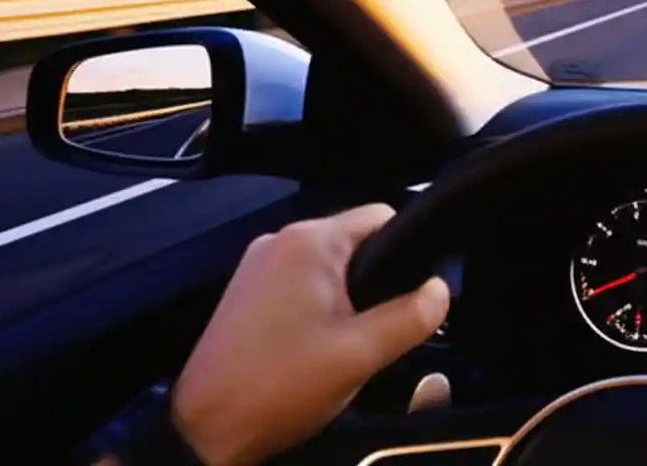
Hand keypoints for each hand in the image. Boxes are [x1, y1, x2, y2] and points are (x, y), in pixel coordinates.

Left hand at [171, 204, 448, 465]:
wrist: (205, 430)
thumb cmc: (281, 386)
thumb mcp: (360, 355)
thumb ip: (411, 316)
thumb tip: (441, 288)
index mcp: (309, 241)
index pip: (383, 215)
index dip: (410, 249)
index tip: (416, 293)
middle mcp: (280, 240)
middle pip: (356, 241)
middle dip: (378, 279)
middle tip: (383, 329)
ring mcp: (257, 265)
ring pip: (330, 266)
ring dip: (348, 297)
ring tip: (351, 342)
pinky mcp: (246, 291)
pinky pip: (302, 283)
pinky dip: (320, 306)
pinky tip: (319, 345)